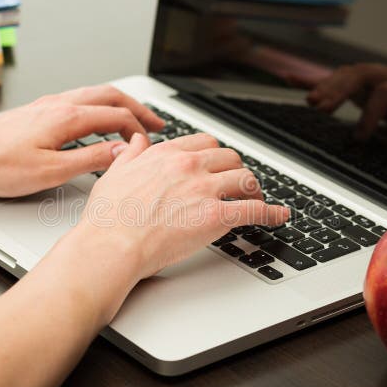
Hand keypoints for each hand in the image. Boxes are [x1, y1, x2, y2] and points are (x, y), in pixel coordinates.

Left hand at [0, 84, 164, 197]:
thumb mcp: (51, 172)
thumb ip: (91, 160)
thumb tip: (122, 152)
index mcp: (66, 117)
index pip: (116, 115)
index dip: (139, 128)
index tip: (152, 143)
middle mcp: (58, 104)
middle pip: (109, 96)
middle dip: (137, 109)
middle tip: (157, 122)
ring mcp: (47, 105)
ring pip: (94, 95)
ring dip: (119, 106)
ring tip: (135, 120)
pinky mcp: (37, 112)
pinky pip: (79, 100)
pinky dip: (100, 107)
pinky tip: (99, 121)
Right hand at [77, 132, 288, 285]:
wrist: (111, 245)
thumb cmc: (108, 218)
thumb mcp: (114, 174)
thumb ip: (130, 155)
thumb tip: (136, 141)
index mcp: (166, 154)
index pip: (205, 143)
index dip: (216, 155)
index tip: (219, 164)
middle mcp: (188, 166)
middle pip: (230, 158)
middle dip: (236, 171)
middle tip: (238, 184)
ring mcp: (204, 190)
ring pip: (246, 179)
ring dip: (254, 190)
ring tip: (256, 200)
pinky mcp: (216, 216)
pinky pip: (255, 209)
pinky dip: (271, 213)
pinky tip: (279, 216)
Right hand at [302, 63, 386, 139]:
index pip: (385, 92)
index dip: (371, 113)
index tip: (360, 137)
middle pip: (359, 75)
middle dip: (339, 91)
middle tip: (323, 108)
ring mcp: (371, 76)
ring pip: (344, 75)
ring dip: (326, 87)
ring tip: (311, 102)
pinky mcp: (357, 84)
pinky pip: (332, 79)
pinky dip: (311, 79)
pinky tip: (289, 79)